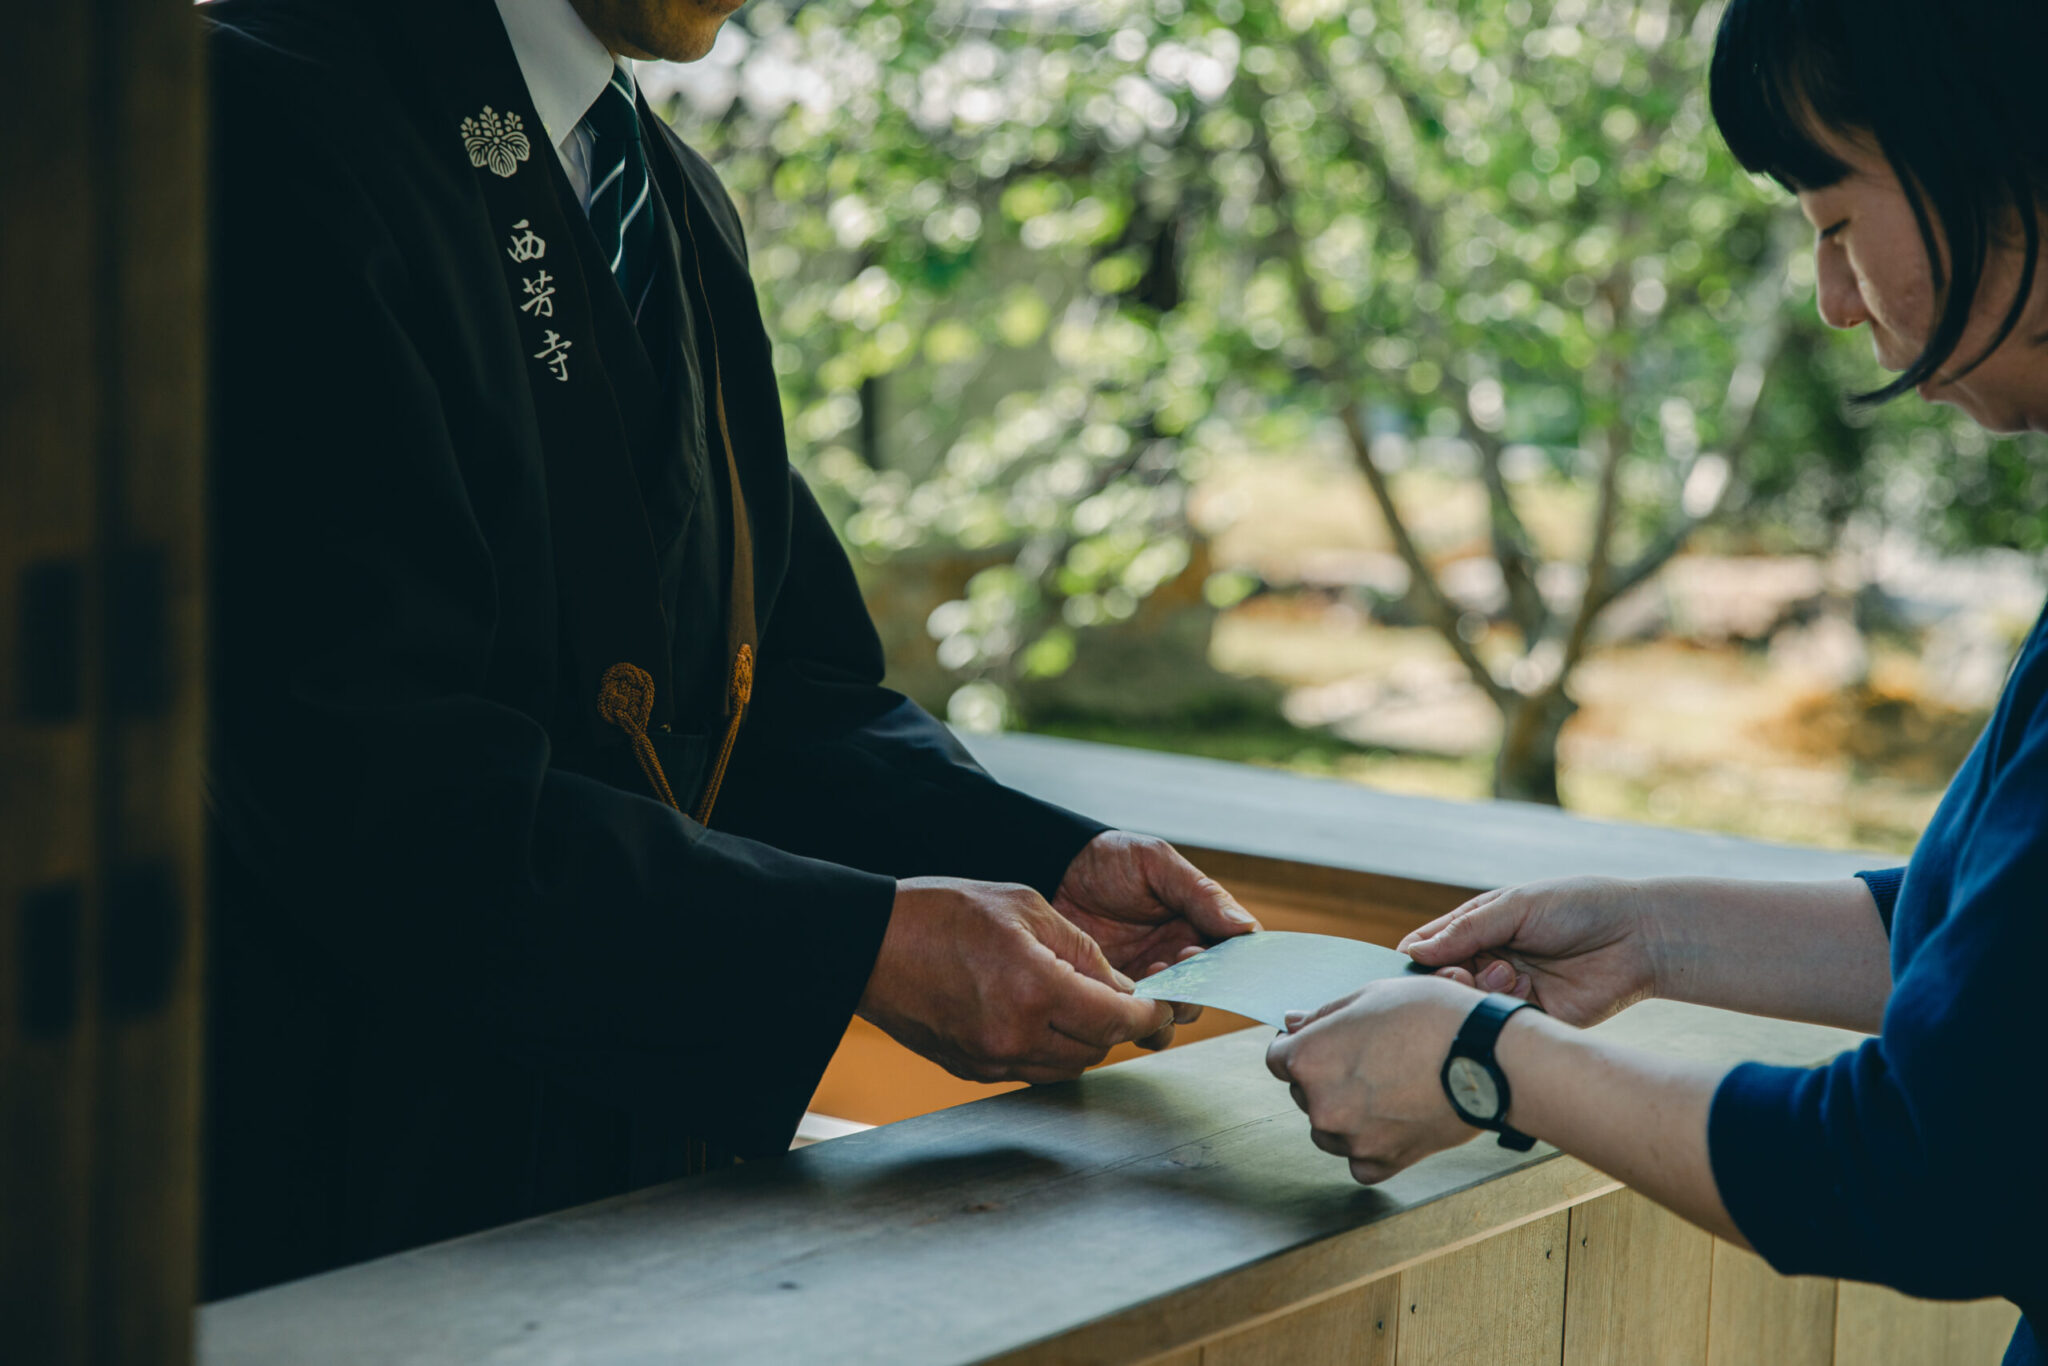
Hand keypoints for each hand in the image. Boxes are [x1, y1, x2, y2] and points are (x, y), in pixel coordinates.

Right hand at [859, 876, 1174, 1083]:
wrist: (869, 943)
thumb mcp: (1025, 908)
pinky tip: (1040, 1017)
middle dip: (1114, 1025)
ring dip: (1082, 1041)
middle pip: (1094, 1049)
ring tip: (1077, 1004)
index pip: (1116, 1020)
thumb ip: (1080, 950)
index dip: (1146, 1015)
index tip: (1159, 1006)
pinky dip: (1047, 1049)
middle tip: (1119, 997)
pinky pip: (1029, 1070)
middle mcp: (1015, 1037)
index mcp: (1035, 991)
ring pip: (1064, 1068)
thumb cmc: (942, 912)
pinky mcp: (970, 1069)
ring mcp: (990, 1059)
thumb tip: (1118, 986)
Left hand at [1053, 831, 1259, 1045]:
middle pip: (1207, 993)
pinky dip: (1138, 1020)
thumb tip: (1247, 928)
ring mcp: (1148, 981)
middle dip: (1196, 988)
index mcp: (1196, 925)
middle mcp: (1178, 958)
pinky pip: (1138, 1025)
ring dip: (1169, 1007)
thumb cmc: (1108, 859)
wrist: (1051, 869)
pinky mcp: (1116, 997)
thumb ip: (1201, 893)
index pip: (1231, 956)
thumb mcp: (1156, 862)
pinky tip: (1123, 993)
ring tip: (1149, 976)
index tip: (1202, 950)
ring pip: (1175, 1015)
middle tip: (1172, 963)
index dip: (1226, 962)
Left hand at [1265, 975, 1486, 1184]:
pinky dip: (1371, 1147)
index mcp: (1308, 1058)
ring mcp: (1350, 1138)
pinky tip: (1394, 1121)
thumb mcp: (1370, 996)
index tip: (1325, 1044)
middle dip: (1325, 1078)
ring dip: (1345, 1114)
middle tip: (1369, 1061)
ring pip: (1327, 1130)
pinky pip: (1359, 1162)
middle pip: (1303, 1093)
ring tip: (1387, 1089)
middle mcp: (1320, 1103)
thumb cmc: (1430, 1016)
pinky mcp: (1382, 1163)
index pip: (1278, 1058)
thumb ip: (1323, 1015)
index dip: (1301, 1047)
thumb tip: (1292, 1023)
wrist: (1487, 1055)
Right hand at [1399, 875, 1655, 1026]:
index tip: (1422, 964)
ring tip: (1511, 975)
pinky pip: (1503, 1024)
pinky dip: (1507, 1010)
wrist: (1638, 937)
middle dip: (1451, 981)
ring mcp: (1509, 991)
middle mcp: (1488, 961)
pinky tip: (1528, 991)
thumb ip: (1467, 930)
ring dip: (1482, 992)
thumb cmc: (1577, 907)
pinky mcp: (1533, 1018)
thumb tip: (1413, 952)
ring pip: (1470, 1007)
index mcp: (1478, 929)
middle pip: (1444, 983)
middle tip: (1465, 975)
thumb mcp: (1517, 906)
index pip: (1429, 948)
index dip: (1419, 959)